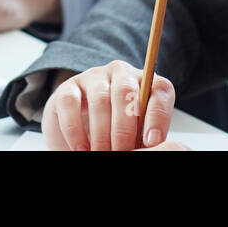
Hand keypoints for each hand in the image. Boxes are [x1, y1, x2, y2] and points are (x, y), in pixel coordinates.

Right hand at [42, 61, 175, 150]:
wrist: (78, 129)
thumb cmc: (115, 133)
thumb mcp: (135, 133)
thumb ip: (144, 136)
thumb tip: (150, 147)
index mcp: (145, 83)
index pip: (159, 90)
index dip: (158, 116)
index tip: (151, 143)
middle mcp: (121, 73)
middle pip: (126, 92)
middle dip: (125, 128)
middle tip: (122, 152)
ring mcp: (93, 77)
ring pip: (100, 99)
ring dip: (101, 133)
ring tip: (101, 154)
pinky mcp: (68, 87)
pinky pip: (71, 104)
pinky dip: (75, 130)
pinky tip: (81, 149)